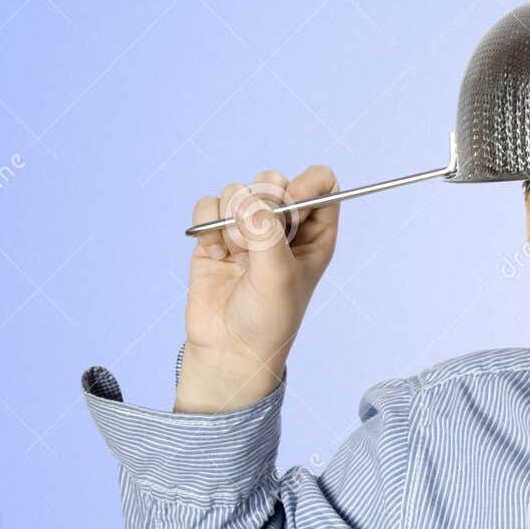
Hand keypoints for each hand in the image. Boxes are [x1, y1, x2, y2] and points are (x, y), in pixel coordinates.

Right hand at [174, 165, 340, 412]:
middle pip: (273, 180)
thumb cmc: (268, 318)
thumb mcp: (279, 276)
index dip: (306, 183)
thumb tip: (245, 199)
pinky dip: (207, 225)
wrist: (229, 348)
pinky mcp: (215, 233)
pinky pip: (207, 204)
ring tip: (237, 257)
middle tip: (256, 239)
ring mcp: (247, 227)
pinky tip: (216, 254)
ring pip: (237, 190)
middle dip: (261, 203)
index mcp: (315, 232)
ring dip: (232, 221)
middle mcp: (284, 225)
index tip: (291, 201)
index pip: (322, 183)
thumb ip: (267, 234)